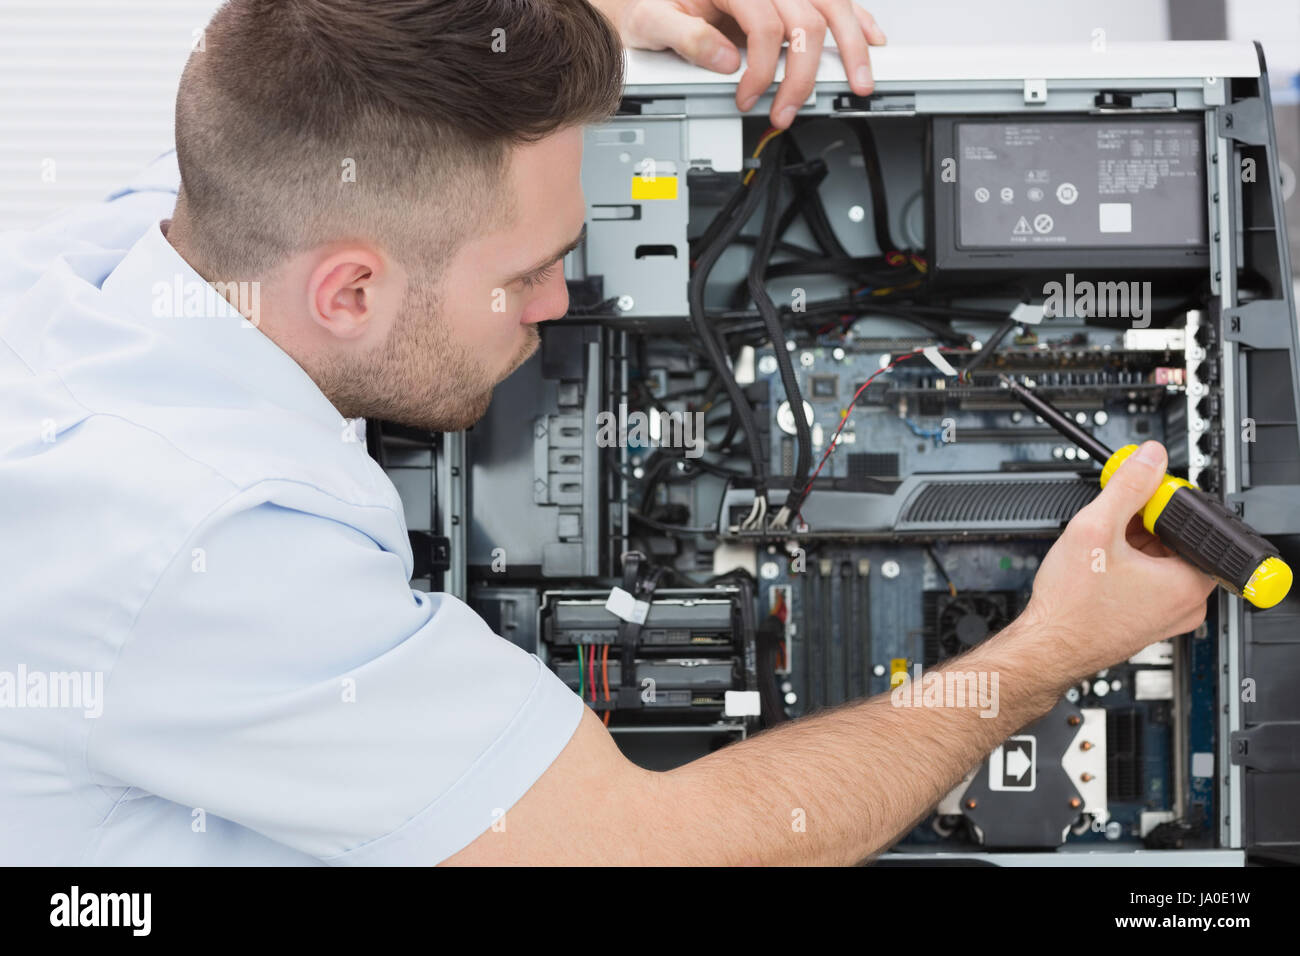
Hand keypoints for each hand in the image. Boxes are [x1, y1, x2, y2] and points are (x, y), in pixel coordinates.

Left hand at [599, 0, 885, 129]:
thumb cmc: (645, 3)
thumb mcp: (650, 20)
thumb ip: (687, 38)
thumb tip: (727, 62)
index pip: (765, 25)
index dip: (761, 69)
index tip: (748, 99)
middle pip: (805, 18)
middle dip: (805, 73)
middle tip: (790, 111)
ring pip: (830, 6)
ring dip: (851, 45)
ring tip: (861, 80)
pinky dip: (856, 19)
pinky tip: (872, 36)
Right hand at [1020, 440, 1215, 680]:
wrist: (1046, 646)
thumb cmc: (1071, 607)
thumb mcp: (1096, 528)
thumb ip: (1128, 486)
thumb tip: (1150, 457)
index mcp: (1190, 584)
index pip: (1191, 523)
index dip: (1159, 503)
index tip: (1132, 500)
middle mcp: (1187, 605)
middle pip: (1174, 540)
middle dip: (1142, 523)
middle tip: (1110, 524)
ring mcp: (1167, 616)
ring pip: (1159, 560)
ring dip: (1131, 544)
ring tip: (1099, 550)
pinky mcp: (1147, 621)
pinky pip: (1148, 580)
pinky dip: (1126, 565)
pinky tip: (1099, 567)